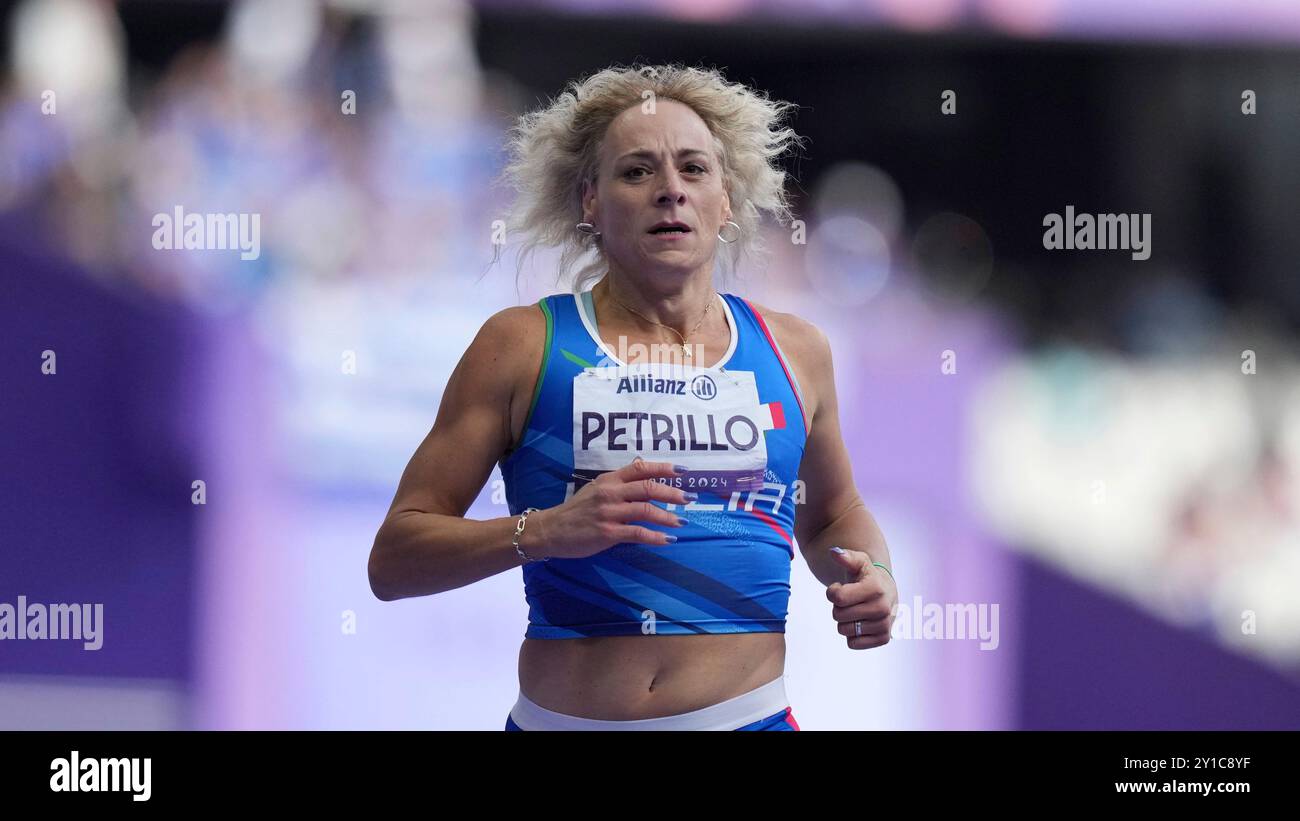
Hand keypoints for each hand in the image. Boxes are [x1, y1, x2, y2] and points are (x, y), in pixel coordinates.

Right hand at [524, 457, 693, 559]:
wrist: (550, 530)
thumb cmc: (576, 511)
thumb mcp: (595, 489)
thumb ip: (618, 484)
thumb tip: (643, 476)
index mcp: (609, 480)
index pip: (640, 468)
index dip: (663, 468)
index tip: (683, 471)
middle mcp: (610, 492)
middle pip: (648, 488)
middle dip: (672, 493)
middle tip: (690, 498)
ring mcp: (609, 513)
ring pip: (646, 510)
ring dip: (668, 516)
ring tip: (682, 521)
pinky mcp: (607, 533)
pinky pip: (638, 533)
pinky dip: (656, 537)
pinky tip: (668, 540)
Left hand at [825, 547, 897, 648]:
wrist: (885, 590)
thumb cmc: (866, 575)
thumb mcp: (858, 562)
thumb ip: (845, 557)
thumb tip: (834, 552)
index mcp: (875, 588)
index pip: (837, 597)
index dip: (832, 592)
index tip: (840, 587)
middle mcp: (883, 607)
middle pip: (838, 615)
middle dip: (838, 607)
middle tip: (850, 601)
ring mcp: (885, 625)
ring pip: (843, 630)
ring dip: (844, 621)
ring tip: (856, 610)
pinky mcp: (884, 639)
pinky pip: (852, 644)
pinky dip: (852, 635)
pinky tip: (861, 623)